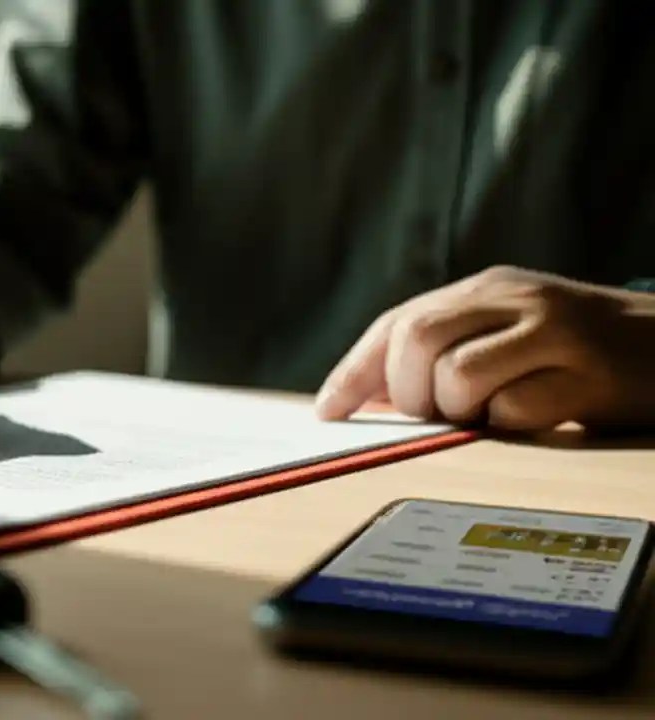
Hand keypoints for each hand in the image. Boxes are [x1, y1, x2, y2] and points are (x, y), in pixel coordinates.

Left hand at [315, 266, 654, 430]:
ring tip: (488, 415)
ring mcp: (554, 332)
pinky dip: (507, 426)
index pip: (397, 323)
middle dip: (408, 393)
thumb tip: (367, 400)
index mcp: (485, 288)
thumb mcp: (509, 334)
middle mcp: (515, 299)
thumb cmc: (577, 352)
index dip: (355, 371)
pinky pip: (514, 410)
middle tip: (432, 415)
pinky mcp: (589, 374)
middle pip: (417, 340)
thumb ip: (444, 353)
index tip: (329, 413)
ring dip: (458, 412)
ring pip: (458, 376)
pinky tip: (532, 418)